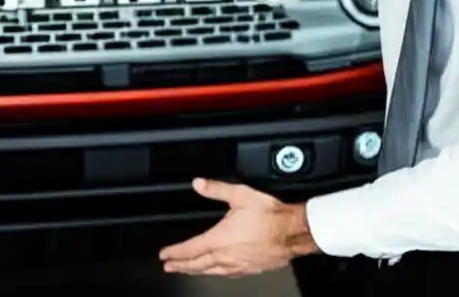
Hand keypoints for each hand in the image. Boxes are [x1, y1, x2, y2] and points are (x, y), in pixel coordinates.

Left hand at [159, 179, 319, 277]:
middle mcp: (227, 256)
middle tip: (169, 267)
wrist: (295, 231)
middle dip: (181, 265)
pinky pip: (228, 274)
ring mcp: (239, 265)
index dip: (174, 252)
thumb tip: (199, 184)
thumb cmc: (271, 216)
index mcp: (220, 239)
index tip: (164, 255)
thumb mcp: (240, 195)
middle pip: (197, 264)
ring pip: (211, 272)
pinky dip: (216, 273)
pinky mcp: (251, 269)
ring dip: (196, 271)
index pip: (190, 248)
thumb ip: (217, 189)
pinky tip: (217, 272)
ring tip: (187, 271)